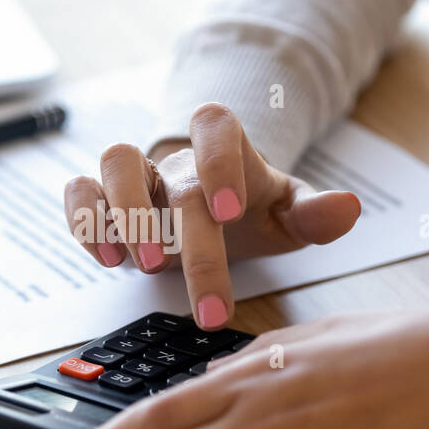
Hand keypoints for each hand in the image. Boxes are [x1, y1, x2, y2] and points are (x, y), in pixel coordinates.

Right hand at [63, 103, 361, 328]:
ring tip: (148, 267)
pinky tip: (107, 259)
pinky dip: (85, 222)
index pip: (216, 125)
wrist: (211, 204)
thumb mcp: (288, 213)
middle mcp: (177, 159)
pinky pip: (79, 194)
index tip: (231, 211)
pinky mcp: (103, 198)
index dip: (218, 160)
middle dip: (188, 241)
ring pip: (112, 163)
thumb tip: (349, 208)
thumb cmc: (251, 208)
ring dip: (125, 216)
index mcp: (226, 148)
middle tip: (206, 302)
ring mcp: (137, 176)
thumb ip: (315, 213)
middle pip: (173, 178)